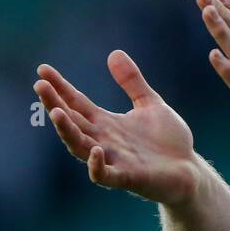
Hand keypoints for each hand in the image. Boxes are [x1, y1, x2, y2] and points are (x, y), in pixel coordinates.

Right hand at [33, 51, 199, 206]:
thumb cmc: (168, 141)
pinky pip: (105, 176)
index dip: (60, 87)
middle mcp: (103, 141)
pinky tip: (94, 150)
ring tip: (55, 112)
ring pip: (80, 147)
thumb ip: (132, 82)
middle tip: (40, 85)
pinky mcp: (128, 177)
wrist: (189, 171)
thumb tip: (114, 53)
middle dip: (54, 104)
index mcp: (106, 124)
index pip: (76, 103)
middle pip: (72, 122)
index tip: (42, 70)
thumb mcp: (149, 104)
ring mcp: (113, 160)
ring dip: (67, 131)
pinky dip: (97, 165)